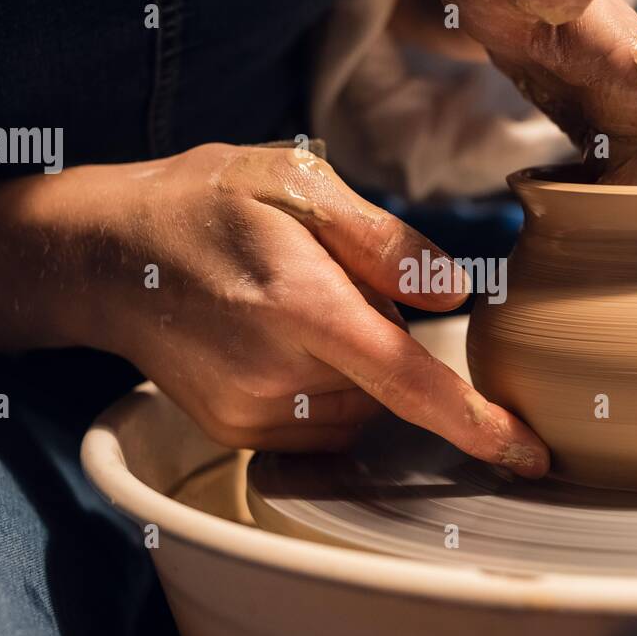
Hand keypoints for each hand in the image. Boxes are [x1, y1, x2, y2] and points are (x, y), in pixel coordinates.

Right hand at [68, 144, 549, 474]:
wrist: (107, 258)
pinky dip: (325, 386)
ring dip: (354, 365)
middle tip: (321, 280)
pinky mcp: (238, 434)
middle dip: (384, 337)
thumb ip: (383, 241)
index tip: (529, 454)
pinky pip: (322, 421)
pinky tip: (275, 339)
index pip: (406, 380)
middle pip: (388, 383)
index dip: (475, 422)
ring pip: (360, 405)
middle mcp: (274, 375)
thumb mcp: (295, 181)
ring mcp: (251, 414)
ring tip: (290, 307)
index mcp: (298, 305)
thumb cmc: (206, 204)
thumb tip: (452, 299)